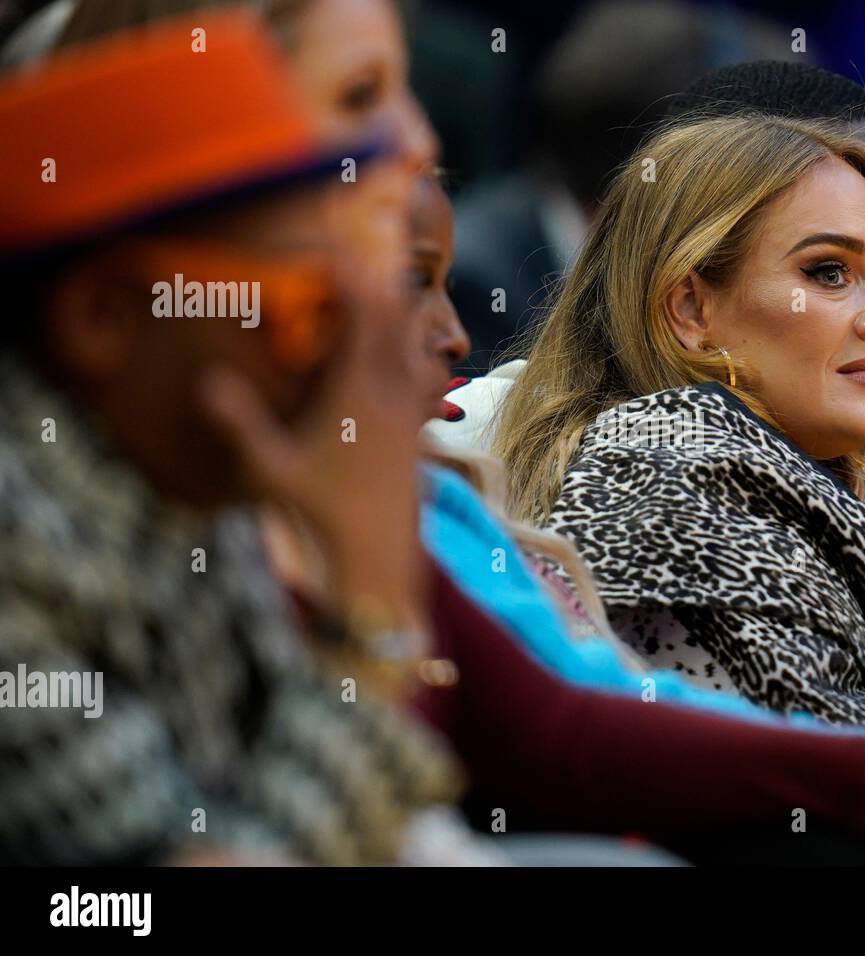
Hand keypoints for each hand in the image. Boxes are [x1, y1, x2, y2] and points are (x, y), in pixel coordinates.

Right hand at [198, 259, 427, 622]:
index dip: (353, 280)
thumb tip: (204, 380)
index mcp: (361, 393)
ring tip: (382, 299)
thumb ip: (240, 421)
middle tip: (358, 261)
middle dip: (380, 286)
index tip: (335, 254)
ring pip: (421, 346)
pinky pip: (428, 376)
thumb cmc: (320, 515)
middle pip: (400, 321)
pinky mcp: (419, 432)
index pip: (366, 318)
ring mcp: (413, 414)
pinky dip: (415, 352)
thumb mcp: (270, 469)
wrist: (377, 559)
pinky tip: (403, 353)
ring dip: (403, 317)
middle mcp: (395, 395)